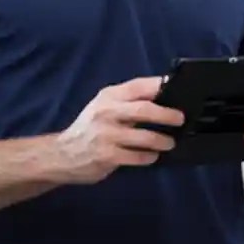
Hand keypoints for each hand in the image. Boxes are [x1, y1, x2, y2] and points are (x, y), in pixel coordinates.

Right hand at [53, 77, 185, 184]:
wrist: (62, 154)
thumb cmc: (89, 129)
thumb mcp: (103, 107)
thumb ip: (126, 102)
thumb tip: (162, 99)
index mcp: (108, 96)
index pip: (137, 86)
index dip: (159, 86)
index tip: (178, 89)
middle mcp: (107, 112)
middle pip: (144, 109)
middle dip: (166, 114)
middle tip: (180, 119)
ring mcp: (107, 135)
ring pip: (144, 136)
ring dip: (162, 140)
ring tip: (170, 143)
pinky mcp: (107, 156)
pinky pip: (137, 157)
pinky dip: (149, 157)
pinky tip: (152, 156)